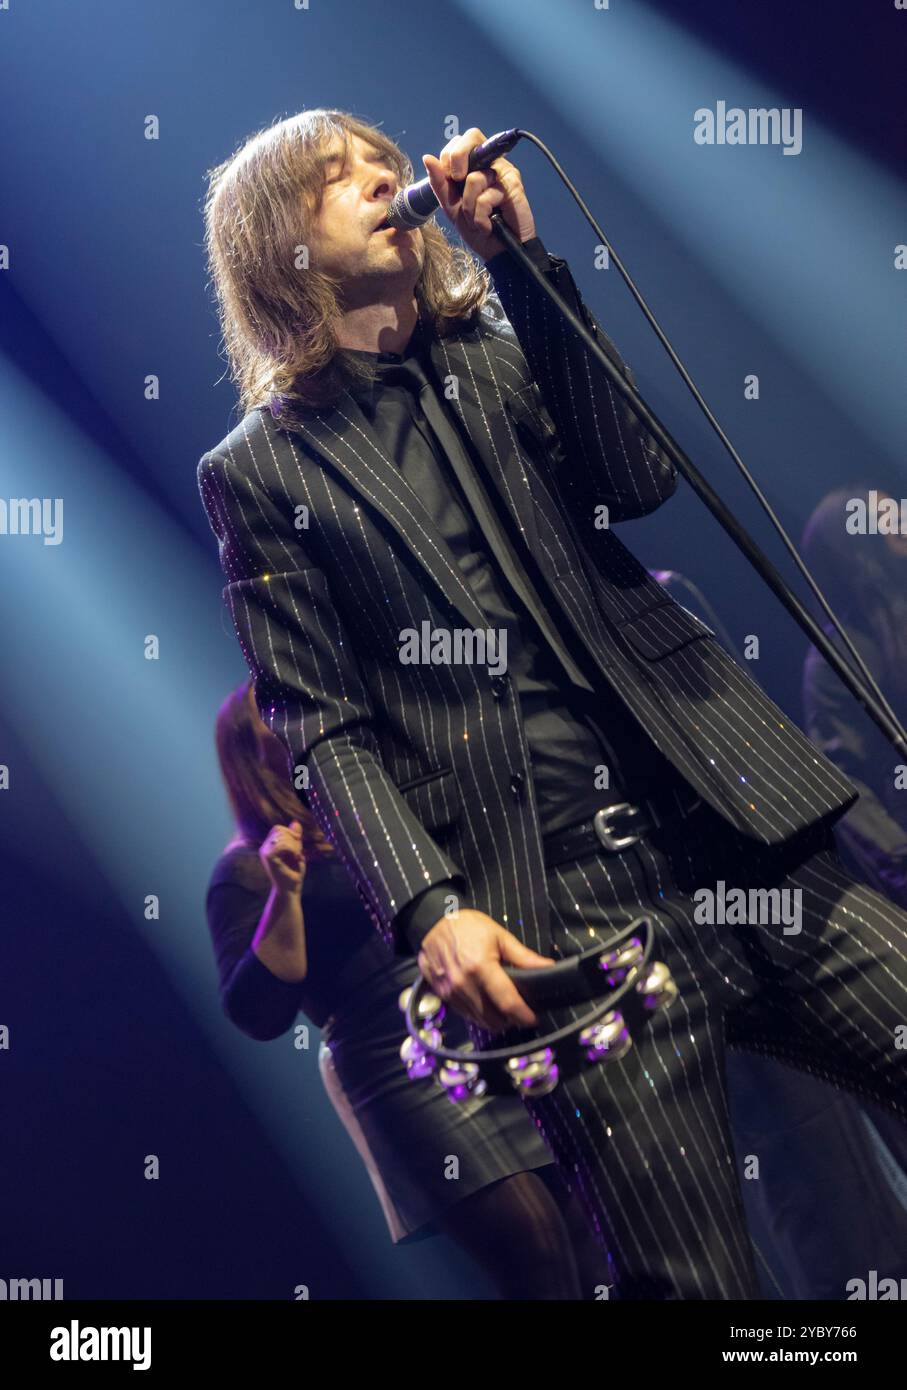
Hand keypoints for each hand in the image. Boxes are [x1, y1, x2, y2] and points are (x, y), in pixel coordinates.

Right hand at [259, 820, 305, 895]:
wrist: (290, 889)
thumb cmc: (294, 873)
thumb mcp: (297, 851)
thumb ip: (295, 838)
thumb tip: (295, 822)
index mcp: (269, 846)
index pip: (277, 828)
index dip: (290, 832)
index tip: (298, 843)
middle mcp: (265, 847)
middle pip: (279, 830)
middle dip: (293, 839)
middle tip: (298, 853)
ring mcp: (265, 852)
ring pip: (282, 836)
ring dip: (295, 846)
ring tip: (298, 856)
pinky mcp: (269, 857)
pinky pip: (283, 845)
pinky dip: (293, 849)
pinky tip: (296, 858)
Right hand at [417, 908, 553, 1032]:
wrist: (433, 922)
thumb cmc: (468, 926)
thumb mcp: (500, 936)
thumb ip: (524, 957)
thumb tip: (548, 967)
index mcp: (480, 967)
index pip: (507, 1003)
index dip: (524, 1016)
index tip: (533, 1019)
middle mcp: (463, 983)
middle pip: (493, 1018)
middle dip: (510, 1020)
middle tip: (519, 1010)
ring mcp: (449, 991)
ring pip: (478, 1020)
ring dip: (494, 1020)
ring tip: (503, 1008)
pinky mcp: (441, 994)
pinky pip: (464, 1014)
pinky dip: (478, 1014)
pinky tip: (485, 1003)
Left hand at [422, 127, 535, 263]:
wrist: (498, 253)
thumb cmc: (478, 229)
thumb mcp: (451, 207)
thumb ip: (439, 183)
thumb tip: (427, 157)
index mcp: (475, 165)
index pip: (459, 141)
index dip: (449, 155)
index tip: (448, 178)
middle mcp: (490, 164)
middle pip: (472, 135)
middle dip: (457, 159)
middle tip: (457, 181)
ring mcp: (503, 172)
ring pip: (474, 177)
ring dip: (469, 206)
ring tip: (477, 220)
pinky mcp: (513, 185)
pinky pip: (486, 196)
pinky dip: (480, 217)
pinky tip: (489, 225)